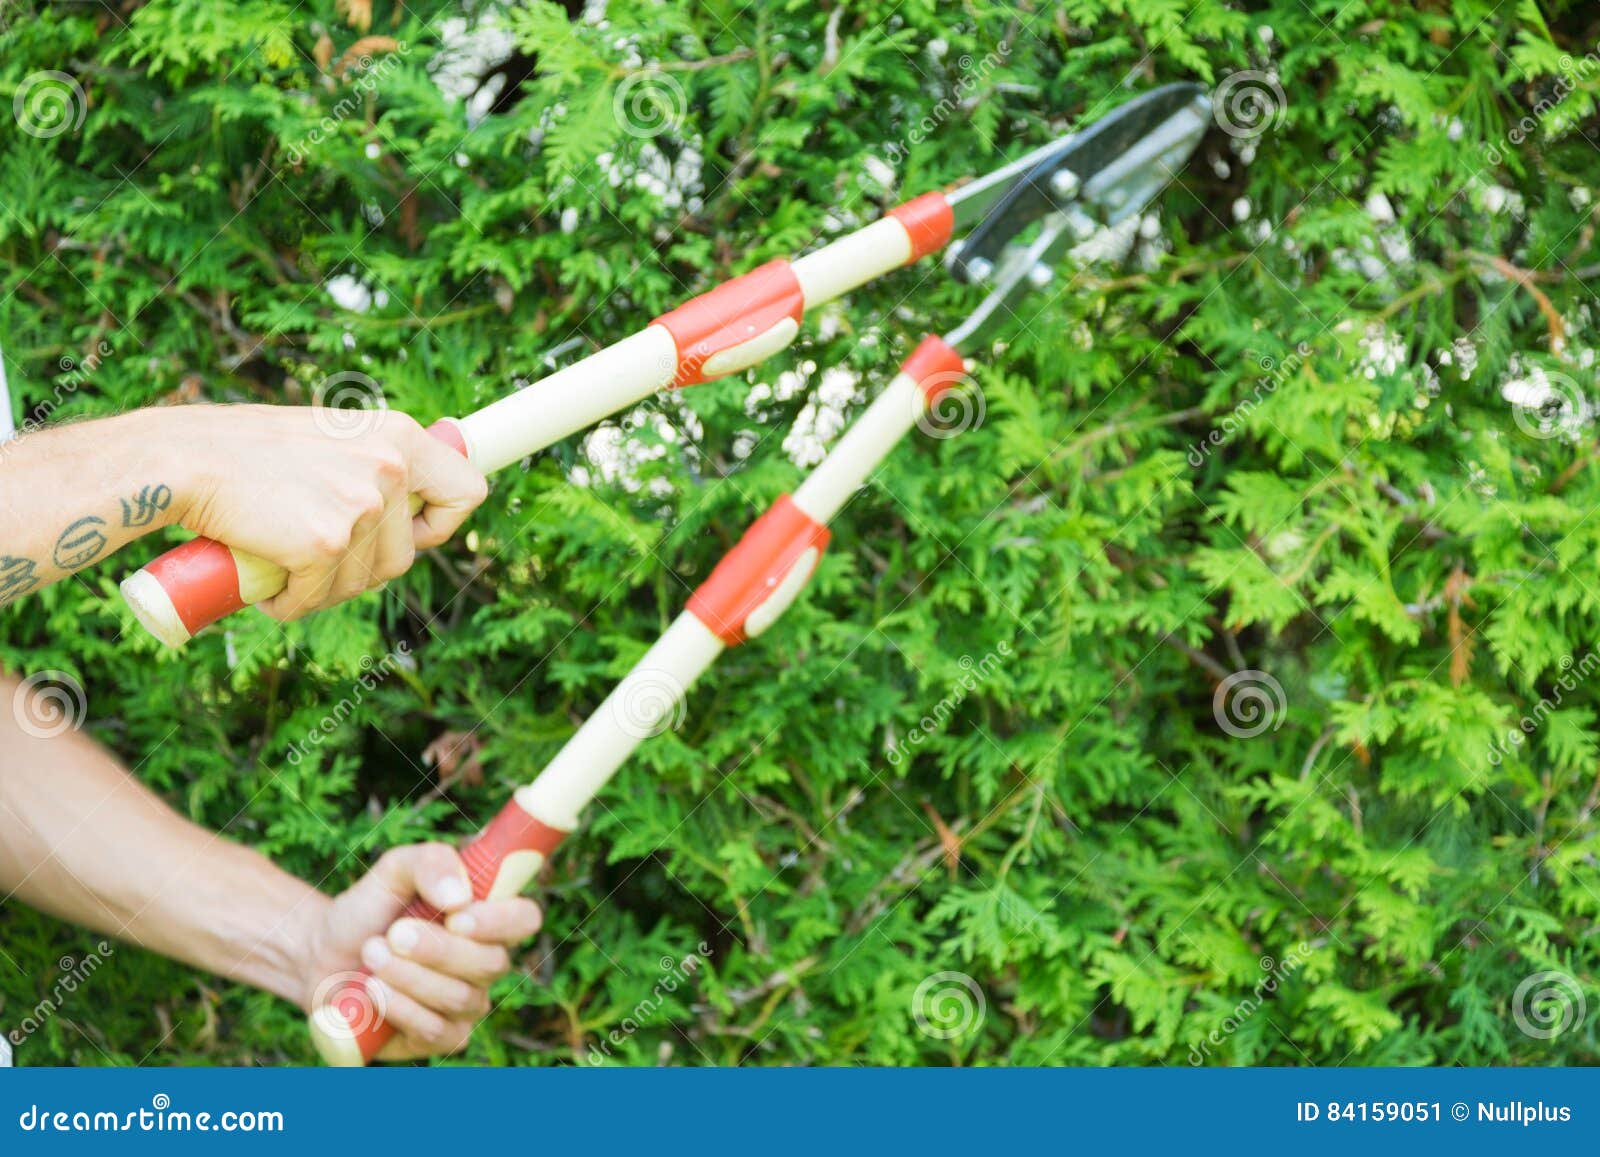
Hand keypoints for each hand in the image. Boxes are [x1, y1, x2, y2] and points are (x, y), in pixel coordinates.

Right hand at [169, 404, 486, 620]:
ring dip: (326, 588)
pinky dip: (291, 603)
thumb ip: (373, 465)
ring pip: (365, 582)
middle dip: (362, 568)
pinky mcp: (324, 544)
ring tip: (285, 560)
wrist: (180, 461)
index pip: (468, 492)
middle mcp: (389, 467)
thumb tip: (410, 512)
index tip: (409, 532)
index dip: (440, 524)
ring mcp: (360, 506)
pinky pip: (318, 599)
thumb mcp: (332, 439)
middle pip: (406, 557)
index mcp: (398, 436)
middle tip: (316, 553)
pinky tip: (265, 585)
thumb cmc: (246, 452)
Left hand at [294, 843, 541, 1059]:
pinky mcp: (440, 1037)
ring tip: (371, 954)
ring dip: (408, 975)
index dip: (502, 920)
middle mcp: (484, 962)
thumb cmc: (368, 909)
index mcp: (485, 917)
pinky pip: (436, 1029)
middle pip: (492, 963)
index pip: (526, 918)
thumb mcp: (394, 870)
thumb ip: (430, 863)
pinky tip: (373, 992)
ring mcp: (466, 1002)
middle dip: (437, 949)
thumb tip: (461, 895)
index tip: (458, 916)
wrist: (321, 954)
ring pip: (460, 997)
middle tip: (393, 933)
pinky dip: (400, 1008)